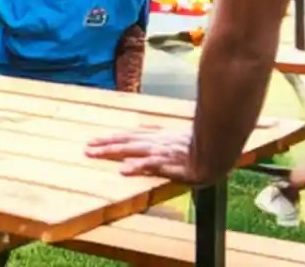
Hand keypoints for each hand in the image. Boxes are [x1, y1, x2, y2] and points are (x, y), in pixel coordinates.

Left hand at [84, 128, 201, 181]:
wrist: (217, 153)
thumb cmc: (201, 146)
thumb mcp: (178, 139)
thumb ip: (164, 138)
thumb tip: (151, 138)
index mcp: (158, 136)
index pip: (130, 135)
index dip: (113, 137)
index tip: (96, 139)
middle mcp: (156, 141)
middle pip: (126, 141)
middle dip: (105, 143)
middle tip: (87, 147)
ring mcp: (162, 151)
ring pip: (132, 150)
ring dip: (112, 151)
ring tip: (95, 153)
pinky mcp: (170, 163)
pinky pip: (150, 165)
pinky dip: (137, 166)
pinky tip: (124, 170)